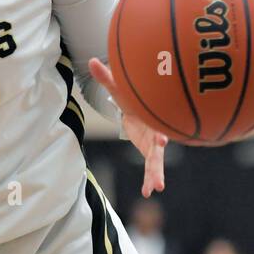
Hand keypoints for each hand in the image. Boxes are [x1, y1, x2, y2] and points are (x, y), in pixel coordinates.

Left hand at [87, 58, 166, 196]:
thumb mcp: (119, 89)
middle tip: (160, 177)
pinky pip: (151, 168)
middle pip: (158, 150)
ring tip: (157, 188)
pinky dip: (149, 179)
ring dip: (156, 175)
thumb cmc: (133, 95)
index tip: (162, 141)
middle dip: (158, 163)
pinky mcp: (149, 151)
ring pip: (156, 163)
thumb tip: (92, 61)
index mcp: (152, 117)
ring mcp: (154, 144)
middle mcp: (156, 131)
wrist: (141, 105)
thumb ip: (107, 77)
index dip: (159, 133)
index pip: (157, 125)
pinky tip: (148, 193)